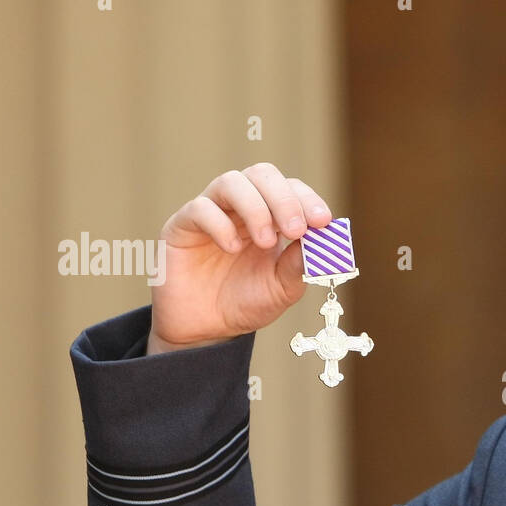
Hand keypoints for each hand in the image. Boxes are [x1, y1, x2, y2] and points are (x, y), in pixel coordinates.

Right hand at [147, 163, 333, 353]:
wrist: (208, 330)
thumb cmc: (246, 303)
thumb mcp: (282, 288)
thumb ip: (299, 265)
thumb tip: (320, 241)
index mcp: (271, 217)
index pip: (290, 189)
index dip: (307, 200)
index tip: (323, 221)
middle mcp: (241, 208)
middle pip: (262, 174)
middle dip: (284, 199)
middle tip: (295, 230)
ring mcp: (212, 212)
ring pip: (231, 182)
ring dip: (255, 208)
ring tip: (265, 242)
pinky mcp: (182, 225)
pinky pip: (200, 208)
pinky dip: (220, 223)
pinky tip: (232, 248)